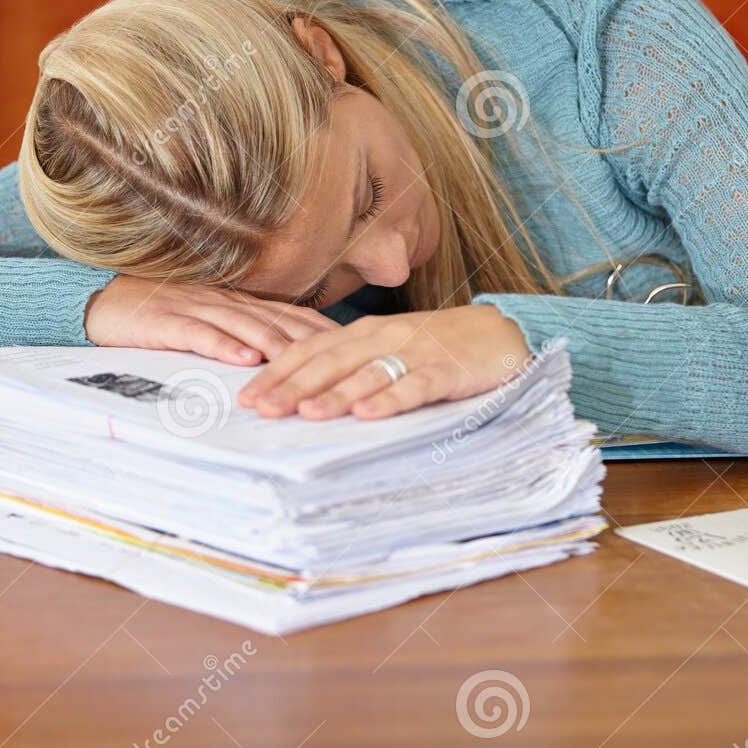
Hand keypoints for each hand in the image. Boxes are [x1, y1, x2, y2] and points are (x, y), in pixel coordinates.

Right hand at [85, 275, 338, 365]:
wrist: (101, 300)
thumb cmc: (157, 315)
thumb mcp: (207, 320)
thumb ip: (242, 331)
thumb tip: (283, 355)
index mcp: (237, 302)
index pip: (291, 314)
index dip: (323, 329)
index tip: (357, 345)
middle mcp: (224, 301)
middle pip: (277, 319)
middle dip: (312, 341)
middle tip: (344, 361)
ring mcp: (195, 308)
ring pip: (245, 326)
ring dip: (276, 346)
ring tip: (304, 365)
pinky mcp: (165, 321)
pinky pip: (198, 333)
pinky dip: (222, 346)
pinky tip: (243, 361)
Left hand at [237, 305, 528, 420]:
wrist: (501, 333)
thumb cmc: (436, 346)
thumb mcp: (387, 347)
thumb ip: (350, 362)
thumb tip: (300, 391)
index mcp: (364, 332)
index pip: (310, 349)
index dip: (277, 371)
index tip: (246, 396)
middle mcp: (383, 337)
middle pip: (330, 362)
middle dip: (292, 386)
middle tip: (261, 408)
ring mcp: (415, 352)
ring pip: (367, 374)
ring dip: (335, 394)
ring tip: (306, 414)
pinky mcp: (446, 371)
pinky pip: (414, 386)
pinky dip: (390, 400)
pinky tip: (368, 415)